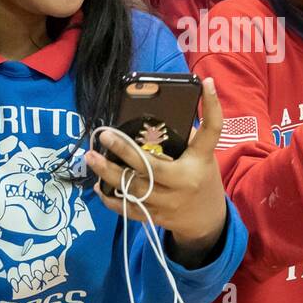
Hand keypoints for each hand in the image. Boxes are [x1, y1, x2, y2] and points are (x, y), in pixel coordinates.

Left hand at [84, 77, 228, 266]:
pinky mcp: (156, 216)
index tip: (206, 83)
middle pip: (151, 167)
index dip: (211, 106)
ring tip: (91, 157)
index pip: (211, 130)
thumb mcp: (202, 157)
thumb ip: (183, 138)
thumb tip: (154, 115)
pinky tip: (99, 185)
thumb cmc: (201, 178)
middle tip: (104, 135)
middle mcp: (184, 182)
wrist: (208, 219)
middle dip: (124, 150)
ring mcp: (169, 202)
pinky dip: (112, 198)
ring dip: (108, 173)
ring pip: (134, 189)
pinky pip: (130, 209)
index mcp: (199, 160)